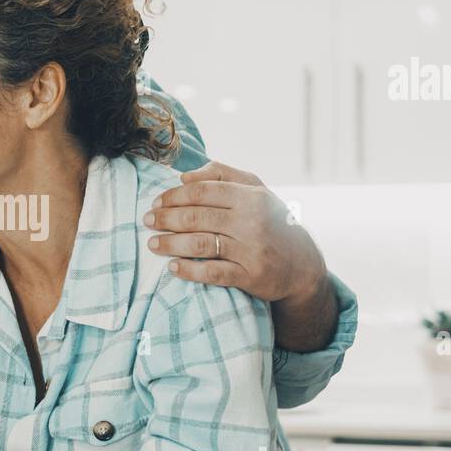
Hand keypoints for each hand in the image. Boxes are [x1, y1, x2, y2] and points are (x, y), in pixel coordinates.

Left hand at [144, 160, 325, 302]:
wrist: (303, 264)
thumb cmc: (272, 221)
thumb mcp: (256, 190)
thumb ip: (222, 175)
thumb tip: (184, 176)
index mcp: (250, 197)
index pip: (202, 191)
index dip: (174, 196)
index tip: (156, 202)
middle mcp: (251, 221)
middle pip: (196, 217)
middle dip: (165, 219)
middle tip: (147, 221)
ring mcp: (251, 250)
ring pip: (200, 244)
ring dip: (170, 244)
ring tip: (152, 243)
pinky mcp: (250, 276)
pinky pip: (213, 273)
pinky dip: (189, 270)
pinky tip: (172, 267)